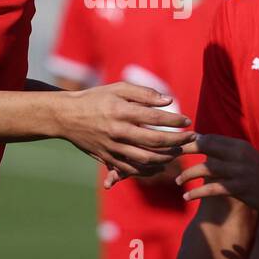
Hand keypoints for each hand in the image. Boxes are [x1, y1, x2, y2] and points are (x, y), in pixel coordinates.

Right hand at [58, 83, 189, 180]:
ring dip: (166, 157)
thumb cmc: (95, 98)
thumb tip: (168, 101)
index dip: (175, 120)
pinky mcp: (107, 158)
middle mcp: (117, 131)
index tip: (188, 121)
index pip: (155, 117)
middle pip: (154, 140)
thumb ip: (143, 93)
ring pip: (146, 158)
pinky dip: (148, 170)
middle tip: (191, 138)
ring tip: (178, 151)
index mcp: (121, 111)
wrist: (66, 116)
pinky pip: (131, 169)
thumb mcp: (117, 88)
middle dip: (177, 141)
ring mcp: (112, 147)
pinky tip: (160, 164)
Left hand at [176, 134, 258, 210]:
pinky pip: (212, 189)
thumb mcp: (249, 158)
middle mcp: (238, 155)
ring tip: (177, 181)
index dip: (192, 140)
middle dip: (185, 150)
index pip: (210, 138)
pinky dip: (197, 193)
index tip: (177, 144)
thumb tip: (207, 143)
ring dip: (188, 175)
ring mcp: (239, 172)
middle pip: (205, 147)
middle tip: (169, 156)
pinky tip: (187, 197)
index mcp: (239, 145)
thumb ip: (230, 152)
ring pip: (205, 168)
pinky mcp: (240, 188)